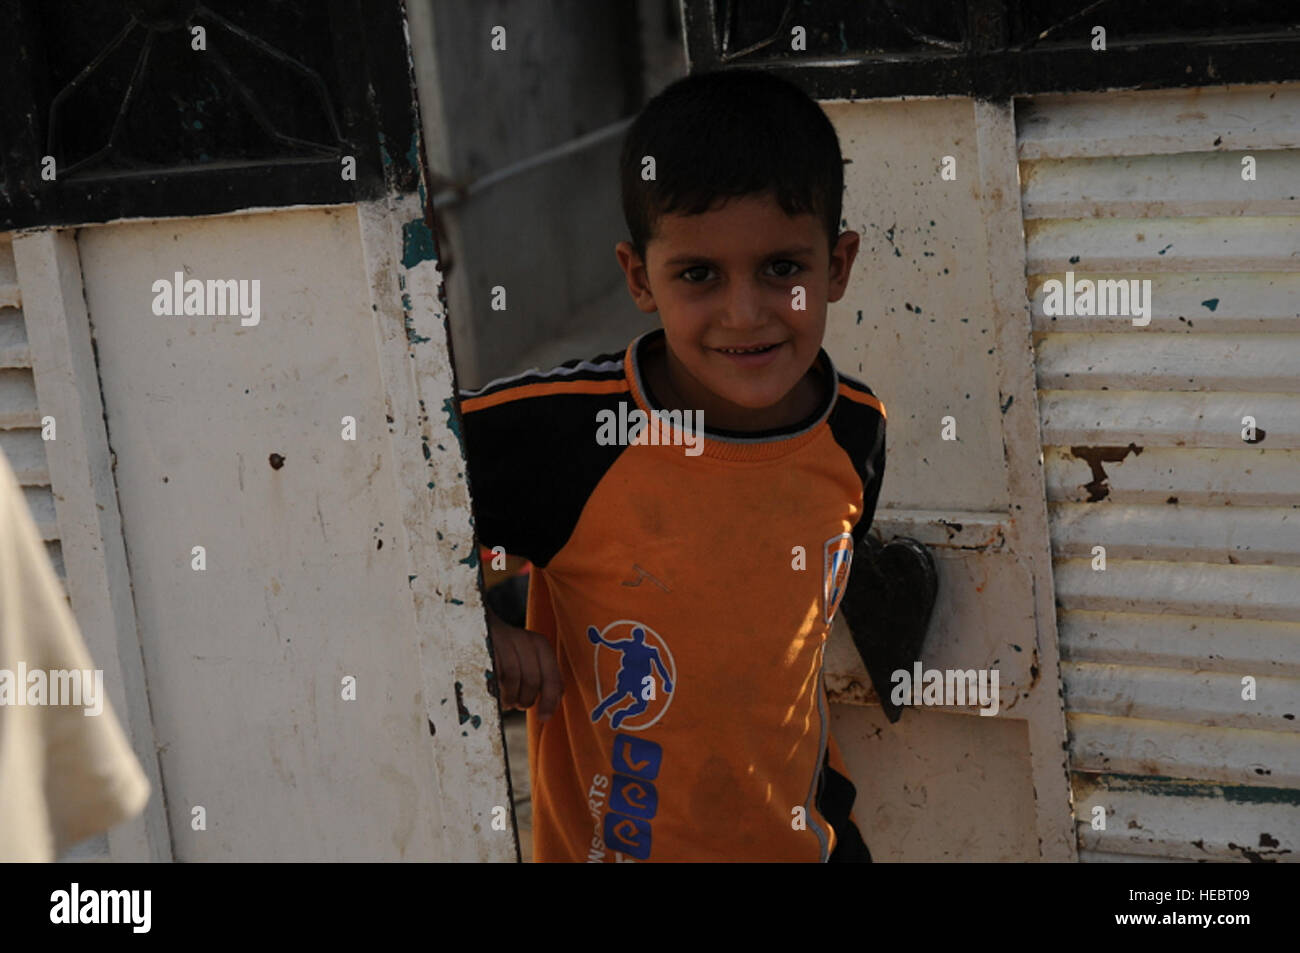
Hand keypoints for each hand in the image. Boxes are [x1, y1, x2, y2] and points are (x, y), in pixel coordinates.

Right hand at [486, 607, 563, 722]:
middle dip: (526, 699)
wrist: (478, 624)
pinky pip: (493, 673)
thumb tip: (549, 710)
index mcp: (541, 645)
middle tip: (518, 704)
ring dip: (509, 697)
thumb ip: (543, 680)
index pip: (553, 678)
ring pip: (512, 678)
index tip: (543, 717)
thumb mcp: (530, 661)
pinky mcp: (486, 644)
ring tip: (505, 700)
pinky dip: (495, 688)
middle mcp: (526, 640)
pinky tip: (494, 690)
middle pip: (532, 680)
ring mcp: (505, 640)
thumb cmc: (506, 651)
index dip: (550, 701)